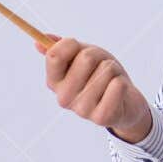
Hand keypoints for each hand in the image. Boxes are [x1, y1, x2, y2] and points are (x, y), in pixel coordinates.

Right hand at [36, 35, 153, 143]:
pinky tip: (118, 93)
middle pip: (86, 58)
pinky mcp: (101, 118)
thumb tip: (38, 43)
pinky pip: (117, 86)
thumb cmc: (100, 75)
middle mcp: (63, 97)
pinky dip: (122, 83)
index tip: (80, 48)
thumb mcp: (82, 56)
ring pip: (106, 70)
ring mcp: (81, 109)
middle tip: (101, 68)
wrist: (124, 103)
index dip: (71, 44)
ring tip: (111, 82)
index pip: (55, 55)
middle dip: (100, 57)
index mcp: (54, 81)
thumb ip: (62, 49)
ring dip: (113, 70)